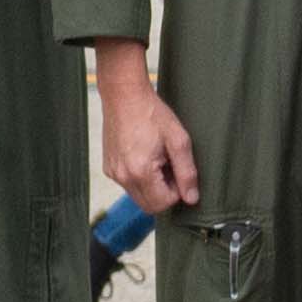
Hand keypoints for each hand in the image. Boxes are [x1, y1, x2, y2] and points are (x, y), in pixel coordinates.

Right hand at [91, 42, 199, 210]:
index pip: (162, 204)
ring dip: (153, 185)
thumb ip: (187, 172)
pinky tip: (145, 155)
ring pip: (138, 196)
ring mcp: (112, 173)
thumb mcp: (178, 140)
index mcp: (140, 172)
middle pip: (149, 205)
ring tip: (158, 158)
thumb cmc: (152, 113)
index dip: (176, 192)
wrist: (124, 95)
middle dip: (164, 192)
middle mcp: (122, 177)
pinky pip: (128, 184)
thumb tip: (192, 198)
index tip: (179, 170)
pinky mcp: (109, 167)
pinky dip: (140, 178)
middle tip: (170, 165)